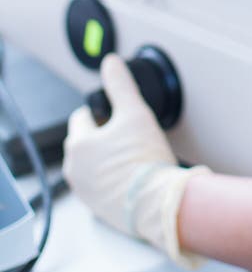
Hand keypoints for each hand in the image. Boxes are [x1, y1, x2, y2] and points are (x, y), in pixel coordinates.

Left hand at [63, 53, 209, 266]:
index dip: (104, 112)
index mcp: (78, 144)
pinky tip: (136, 174)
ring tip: (135, 155)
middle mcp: (74, 169)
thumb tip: (111, 63)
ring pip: (93, 163)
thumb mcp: (135, 112)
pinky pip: (102, 184)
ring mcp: (85, 191)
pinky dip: (114, 177)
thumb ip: (121, 85)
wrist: (157, 201)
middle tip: (131, 135)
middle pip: (87, 141)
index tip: (121, 117)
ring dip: (108, 157)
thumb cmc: (145, 159)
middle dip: (106, 136)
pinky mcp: (98, 208)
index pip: (82, 117)